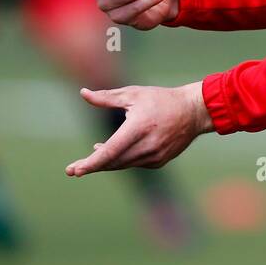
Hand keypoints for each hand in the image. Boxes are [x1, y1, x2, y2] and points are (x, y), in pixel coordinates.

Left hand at [65, 82, 212, 176]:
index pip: (111, 151)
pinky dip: (120, 161)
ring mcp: (155, 156)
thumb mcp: (133, 93)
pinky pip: (134, 164)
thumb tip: (83, 93)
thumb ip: (106, 97)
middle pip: (113, 162)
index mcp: (139, 127)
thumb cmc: (160, 99)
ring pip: (123, 165)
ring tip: (89, 159)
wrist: (194, 111)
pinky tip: (111, 153)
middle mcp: (147, 146)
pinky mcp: (159, 161)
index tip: (76, 170)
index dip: (91, 162)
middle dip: (91, 166)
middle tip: (71, 170)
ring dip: (105, 163)